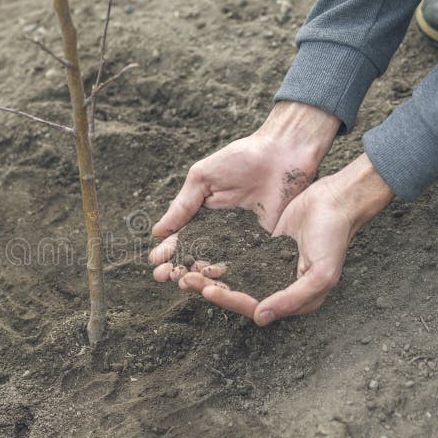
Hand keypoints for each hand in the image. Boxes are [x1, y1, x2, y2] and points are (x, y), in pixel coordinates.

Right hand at [150, 101, 340, 281]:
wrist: (282, 154)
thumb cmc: (240, 158)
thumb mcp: (203, 178)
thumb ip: (182, 206)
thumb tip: (157, 232)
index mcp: (200, 217)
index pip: (180, 240)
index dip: (167, 252)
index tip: (156, 262)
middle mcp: (218, 233)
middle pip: (193, 258)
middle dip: (177, 269)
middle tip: (164, 277)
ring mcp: (239, 241)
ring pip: (215, 266)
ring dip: (198, 277)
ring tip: (184, 283)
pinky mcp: (262, 246)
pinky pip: (243, 265)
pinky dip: (229, 277)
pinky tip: (215, 284)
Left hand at [179, 153, 393, 324]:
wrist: (336, 200)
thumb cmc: (334, 237)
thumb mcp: (320, 272)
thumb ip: (293, 298)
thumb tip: (261, 318)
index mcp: (293, 299)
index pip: (254, 306)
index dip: (229, 300)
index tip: (207, 290)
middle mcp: (278, 287)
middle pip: (237, 293)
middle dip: (210, 288)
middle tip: (185, 280)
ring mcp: (267, 268)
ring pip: (232, 277)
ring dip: (209, 275)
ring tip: (184, 270)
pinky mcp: (260, 250)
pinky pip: (234, 258)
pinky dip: (217, 258)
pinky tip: (197, 254)